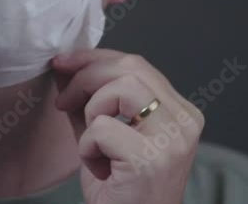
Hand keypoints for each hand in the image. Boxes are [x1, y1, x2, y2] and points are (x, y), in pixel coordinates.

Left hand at [52, 49, 204, 203]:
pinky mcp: (152, 160)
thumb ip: (91, 102)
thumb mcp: (104, 137)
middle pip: (130, 67)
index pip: (137, 64)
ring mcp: (173, 141)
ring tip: (90, 140)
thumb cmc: (120, 191)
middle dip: (86, 75)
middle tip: (62, 98)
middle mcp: (185, 122)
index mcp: (180, 113)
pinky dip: (87, 146)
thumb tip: (65, 67)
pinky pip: (104, 127)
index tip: (63, 62)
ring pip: (122, 88)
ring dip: (92, 109)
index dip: (94, 58)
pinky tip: (98, 168)